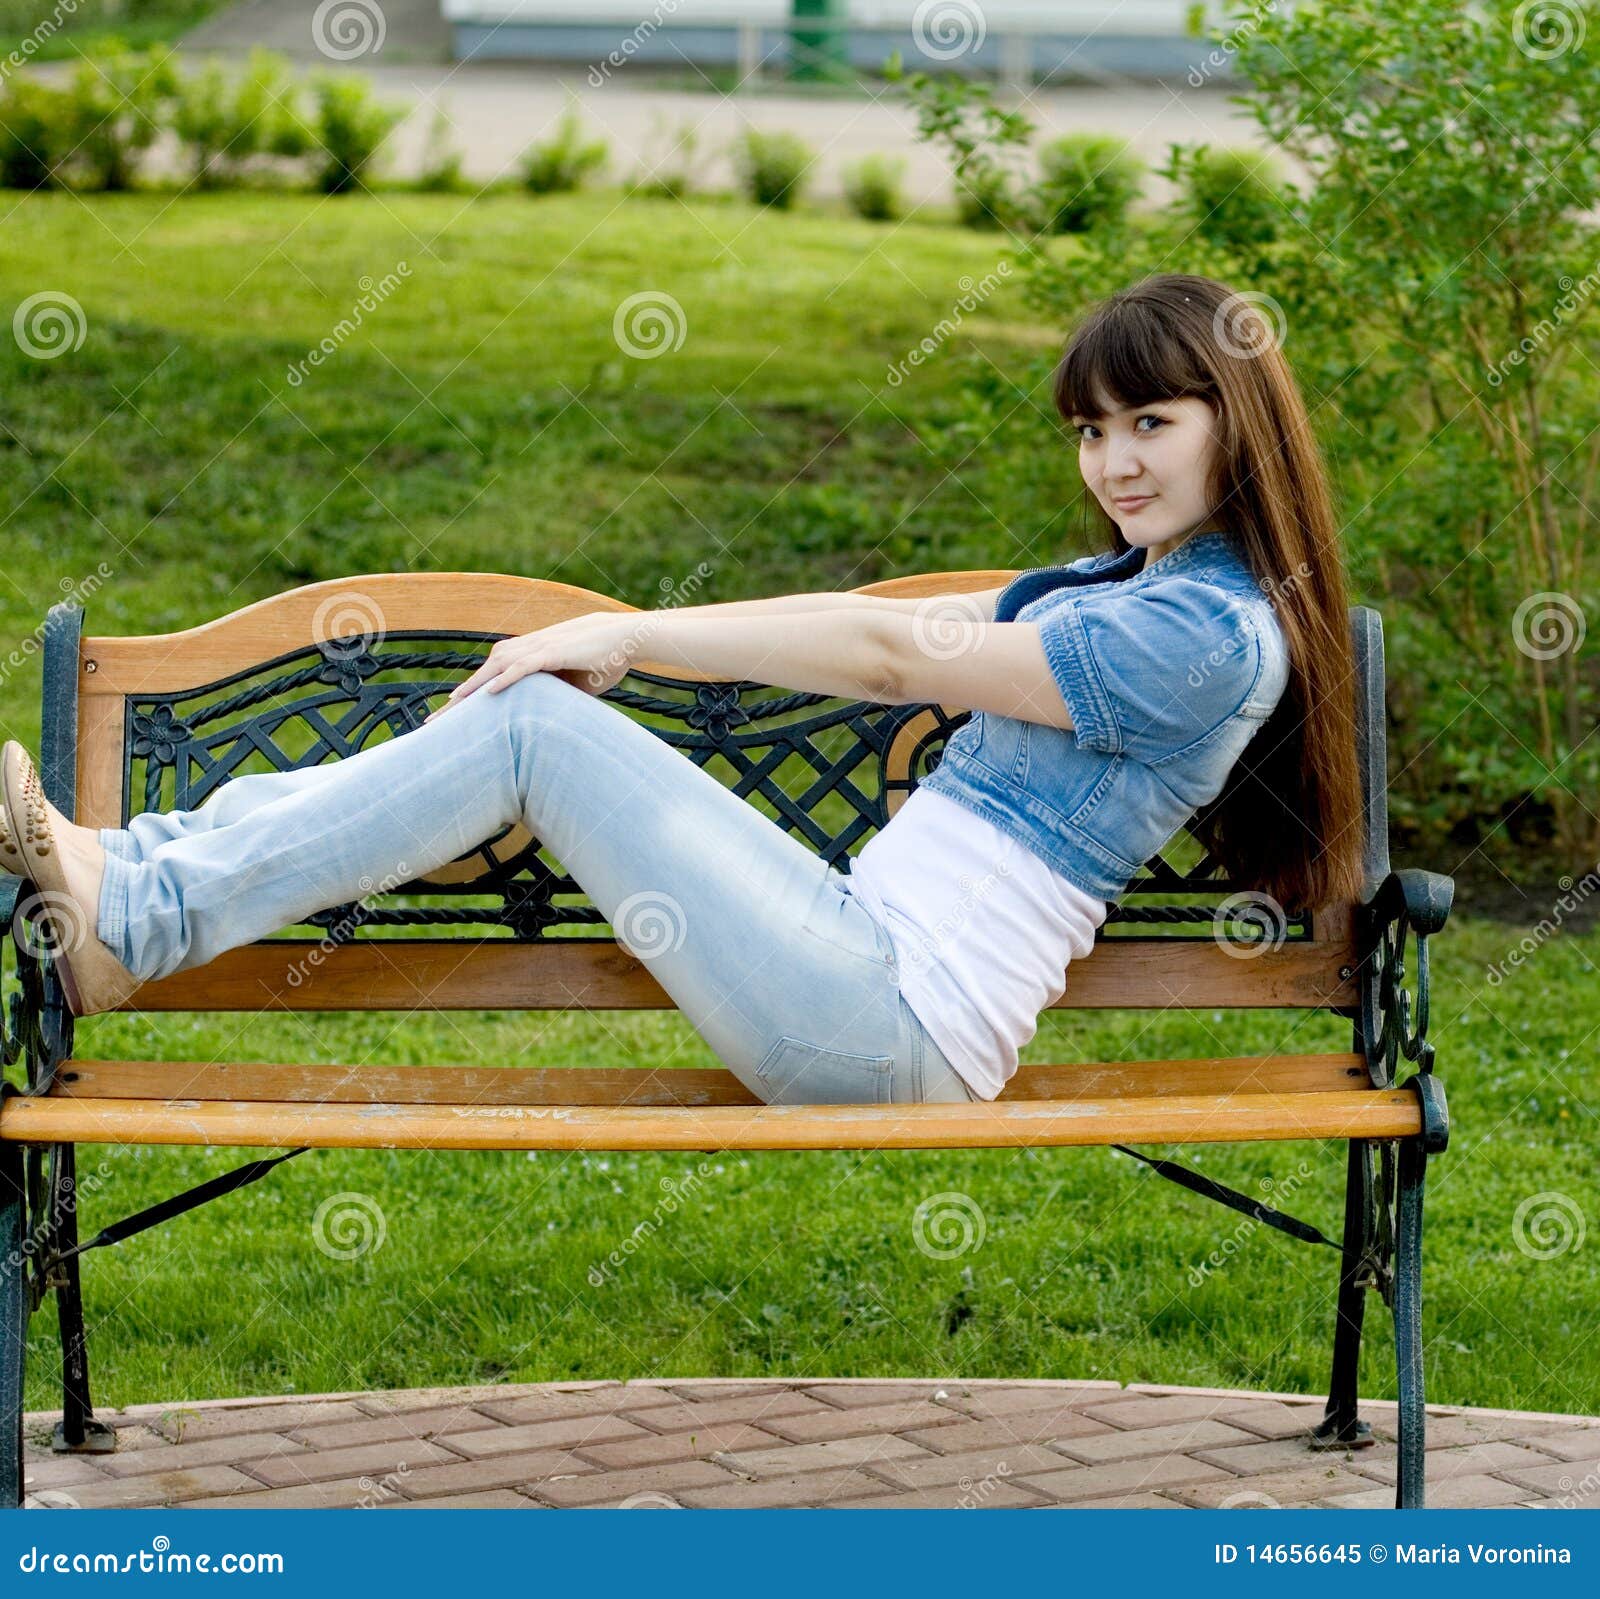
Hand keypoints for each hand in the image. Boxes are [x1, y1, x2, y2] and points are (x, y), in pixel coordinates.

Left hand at [424, 614, 636, 721]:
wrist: (626, 636)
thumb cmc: (604, 660)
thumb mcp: (577, 684)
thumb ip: (558, 695)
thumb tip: (550, 718)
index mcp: (532, 654)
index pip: (494, 673)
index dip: (472, 691)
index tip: (453, 711)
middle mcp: (529, 648)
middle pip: (487, 668)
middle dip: (463, 692)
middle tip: (439, 716)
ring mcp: (540, 647)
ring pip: (498, 665)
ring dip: (475, 684)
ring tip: (455, 704)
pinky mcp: (554, 651)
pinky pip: (523, 665)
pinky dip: (505, 678)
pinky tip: (489, 692)